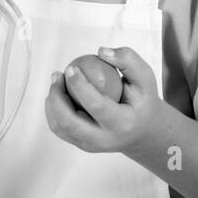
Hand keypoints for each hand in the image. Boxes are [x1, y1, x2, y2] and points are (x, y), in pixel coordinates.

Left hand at [45, 46, 169, 155]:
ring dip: (52, 102)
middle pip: (69, 122)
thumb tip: (101, 51)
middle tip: (57, 74)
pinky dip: (53, 110)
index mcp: (122, 124)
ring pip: (60, 127)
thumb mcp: (145, 78)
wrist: (143, 131)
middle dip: (56, 96)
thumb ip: (127, 59)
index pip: (96, 106)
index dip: (79, 85)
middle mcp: (105, 139)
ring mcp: (91, 146)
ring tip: (57, 81)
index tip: (70, 67)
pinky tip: (58, 93)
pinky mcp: (81, 145)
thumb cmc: (142, 99)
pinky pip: (59, 128)